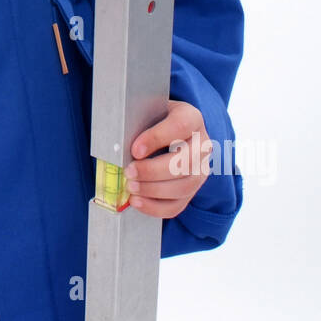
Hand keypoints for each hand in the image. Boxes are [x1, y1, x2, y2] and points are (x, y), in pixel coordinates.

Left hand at [125, 99, 212, 218]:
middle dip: (153, 171)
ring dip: (154, 190)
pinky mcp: (193, 190)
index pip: (180, 126)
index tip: (135, 150)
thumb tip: (117, 144)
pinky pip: (178, 205)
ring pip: (184, 186)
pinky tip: (136, 201)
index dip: (157, 138)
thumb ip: (137, 124)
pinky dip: (155, 207)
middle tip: (129, 172)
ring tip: (131, 187)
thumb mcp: (148, 113)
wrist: (166, 134)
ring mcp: (201, 170)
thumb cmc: (154, 121)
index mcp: (192, 118)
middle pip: (185, 162)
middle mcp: (202, 145)